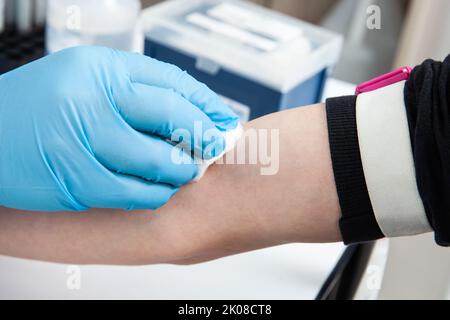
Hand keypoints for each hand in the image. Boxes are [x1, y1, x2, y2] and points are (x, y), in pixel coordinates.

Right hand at [0, 46, 238, 211]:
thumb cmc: (38, 108)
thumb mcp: (83, 80)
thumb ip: (131, 91)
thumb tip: (188, 110)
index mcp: (99, 67)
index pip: (170, 82)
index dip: (205, 103)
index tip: (223, 118)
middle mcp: (92, 97)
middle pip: (171, 114)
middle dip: (203, 133)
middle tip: (216, 145)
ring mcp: (82, 139)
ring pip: (157, 159)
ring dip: (182, 169)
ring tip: (188, 170)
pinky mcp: (74, 179)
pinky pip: (133, 192)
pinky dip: (154, 193)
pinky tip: (160, 189)